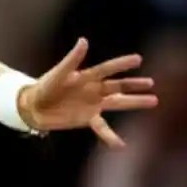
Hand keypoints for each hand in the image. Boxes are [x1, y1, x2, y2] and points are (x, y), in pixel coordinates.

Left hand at [19, 38, 158, 147]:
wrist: (33, 107)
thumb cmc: (44, 87)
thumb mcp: (58, 73)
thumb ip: (71, 60)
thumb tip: (84, 41)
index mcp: (87, 77)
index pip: (108, 69)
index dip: (122, 64)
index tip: (138, 59)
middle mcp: (94, 90)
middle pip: (118, 86)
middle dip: (134, 85)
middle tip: (152, 83)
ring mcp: (92, 104)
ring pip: (118, 103)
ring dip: (134, 102)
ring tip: (154, 100)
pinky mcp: (87, 118)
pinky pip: (102, 128)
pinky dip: (111, 137)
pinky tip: (121, 145)